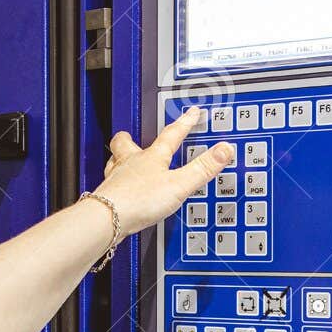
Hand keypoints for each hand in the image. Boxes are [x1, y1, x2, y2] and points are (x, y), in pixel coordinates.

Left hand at [93, 107, 233, 233]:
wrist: (107, 219)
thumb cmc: (139, 200)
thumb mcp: (179, 184)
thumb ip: (202, 168)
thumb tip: (224, 150)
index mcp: (151, 157)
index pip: (171, 134)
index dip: (184, 123)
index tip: (191, 113)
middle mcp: (130, 164)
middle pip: (127, 143)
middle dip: (131, 136)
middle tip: (133, 133)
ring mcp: (116, 179)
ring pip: (114, 161)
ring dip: (119, 158)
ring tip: (123, 158)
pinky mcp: (107, 197)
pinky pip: (109, 183)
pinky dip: (115, 182)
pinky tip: (119, 189)